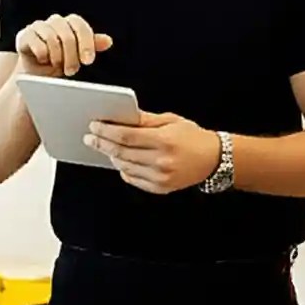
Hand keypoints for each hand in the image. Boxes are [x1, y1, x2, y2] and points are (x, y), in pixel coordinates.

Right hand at [14, 14, 112, 76]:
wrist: (35, 74)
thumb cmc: (59, 62)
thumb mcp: (78, 56)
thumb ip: (91, 46)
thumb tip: (108, 40)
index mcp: (69, 23)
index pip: (79, 25)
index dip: (86, 43)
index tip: (88, 61)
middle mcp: (54, 21)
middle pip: (67, 34)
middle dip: (71, 56)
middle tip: (72, 71)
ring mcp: (38, 26)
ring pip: (52, 38)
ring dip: (57, 58)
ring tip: (57, 67)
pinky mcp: (24, 35)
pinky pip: (37, 44)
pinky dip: (43, 56)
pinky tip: (43, 61)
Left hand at [83, 111, 220, 194]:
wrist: (214, 159)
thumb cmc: (192, 137)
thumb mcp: (170, 120)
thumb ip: (144, 119)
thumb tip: (122, 116)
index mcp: (163, 141)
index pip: (126, 136)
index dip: (106, 131)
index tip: (94, 126)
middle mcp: (161, 161)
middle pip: (121, 152)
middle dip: (102, 143)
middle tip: (90, 137)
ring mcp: (161, 177)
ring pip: (124, 166)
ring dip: (111, 156)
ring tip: (104, 147)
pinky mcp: (161, 188)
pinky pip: (134, 179)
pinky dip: (123, 169)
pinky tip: (120, 160)